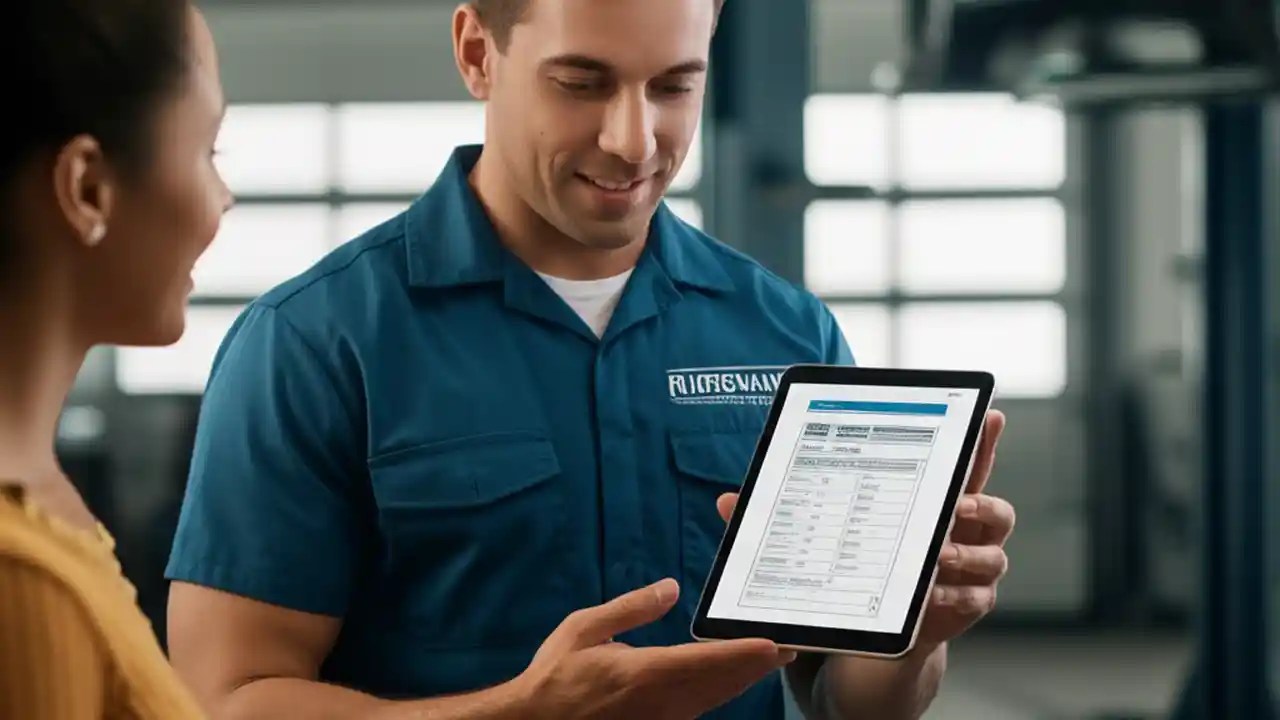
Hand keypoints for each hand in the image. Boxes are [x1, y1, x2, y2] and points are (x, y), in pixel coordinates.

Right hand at [515, 579, 794, 719]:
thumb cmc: (555, 679)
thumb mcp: (583, 630)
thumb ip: (630, 609)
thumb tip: (669, 588)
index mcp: (646, 674)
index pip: (708, 663)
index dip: (745, 653)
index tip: (775, 642)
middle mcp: (664, 702)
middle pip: (724, 683)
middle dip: (758, 663)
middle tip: (792, 643)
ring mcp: (665, 719)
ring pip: (717, 698)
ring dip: (746, 677)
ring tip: (772, 656)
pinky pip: (702, 706)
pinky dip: (724, 688)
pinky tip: (734, 676)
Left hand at [715, 410, 1015, 648]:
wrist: (879, 628)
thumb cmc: (857, 565)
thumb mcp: (822, 534)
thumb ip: (782, 515)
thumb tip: (726, 501)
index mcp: (935, 500)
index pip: (968, 463)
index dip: (983, 438)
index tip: (989, 413)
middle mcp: (965, 532)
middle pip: (997, 511)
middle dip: (978, 506)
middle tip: (953, 509)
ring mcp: (972, 571)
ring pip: (990, 557)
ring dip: (963, 556)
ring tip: (934, 557)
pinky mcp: (967, 607)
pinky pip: (972, 600)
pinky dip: (950, 597)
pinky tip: (929, 597)